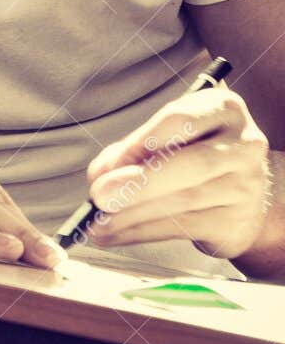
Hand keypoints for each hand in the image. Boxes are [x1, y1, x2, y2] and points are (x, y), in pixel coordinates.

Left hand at [84, 84, 271, 259]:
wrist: (246, 197)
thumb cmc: (198, 155)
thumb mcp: (173, 137)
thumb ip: (136, 148)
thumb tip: (101, 174)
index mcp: (222, 109)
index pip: (179, 122)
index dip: (139, 144)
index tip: (106, 167)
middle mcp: (242, 145)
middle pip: (191, 164)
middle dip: (140, 183)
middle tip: (100, 196)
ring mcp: (246, 187)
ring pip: (183, 201)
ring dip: (132, 214)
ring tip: (98, 221)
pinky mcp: (236, 223)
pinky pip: (182, 228)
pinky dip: (141, 232)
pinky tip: (115, 234)